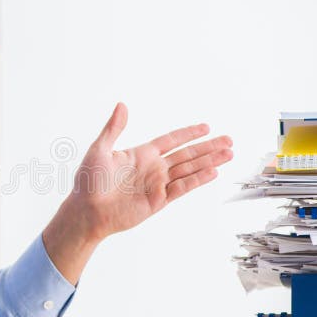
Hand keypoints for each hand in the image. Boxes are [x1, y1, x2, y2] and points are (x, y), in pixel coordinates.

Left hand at [42, 102, 232, 283]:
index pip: (170, 141)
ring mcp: (157, 184)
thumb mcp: (100, 149)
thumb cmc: (88, 181)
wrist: (86, 211)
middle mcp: (152, 168)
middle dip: (208, 147)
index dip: (188, 134)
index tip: (206, 127)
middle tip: (229, 139)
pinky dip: (198, 180)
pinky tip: (213, 172)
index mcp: (141, 154)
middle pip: (186, 155)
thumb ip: (114, 128)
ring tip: (229, 153)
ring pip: (189, 170)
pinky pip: (182, 187)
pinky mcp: (158, 201)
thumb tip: (122, 105)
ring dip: (209, 161)